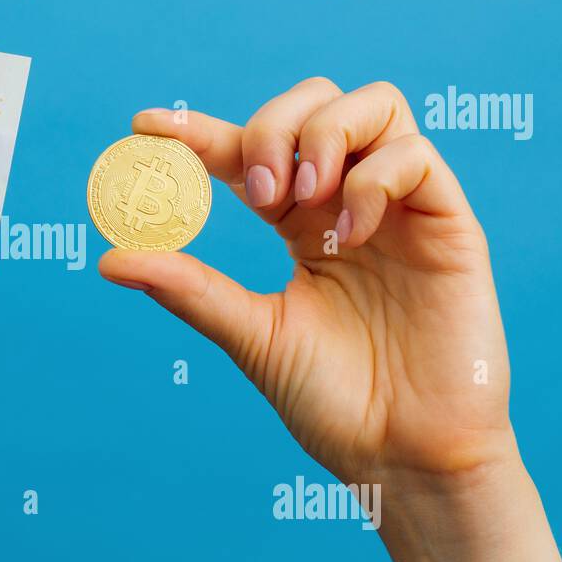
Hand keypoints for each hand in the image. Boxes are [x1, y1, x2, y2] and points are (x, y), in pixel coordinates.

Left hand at [102, 78, 508, 486]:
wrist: (402, 459)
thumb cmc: (333, 402)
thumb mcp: (251, 335)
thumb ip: (190, 288)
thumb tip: (110, 257)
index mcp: (302, 226)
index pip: (250, 153)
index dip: (199, 130)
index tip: (144, 125)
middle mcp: (350, 205)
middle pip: (316, 102)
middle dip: (272, 126)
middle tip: (253, 194)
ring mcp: (402, 210)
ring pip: (374, 105)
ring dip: (322, 135)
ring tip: (297, 201)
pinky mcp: (451, 226)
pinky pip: (417, 155)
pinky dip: (371, 178)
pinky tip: (348, 234)